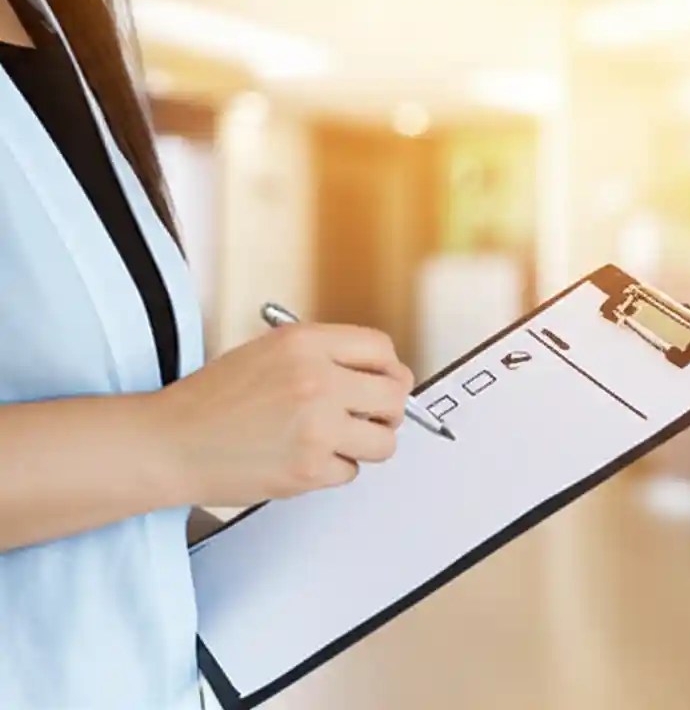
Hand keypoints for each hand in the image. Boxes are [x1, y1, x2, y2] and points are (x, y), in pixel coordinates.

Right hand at [151, 324, 414, 506]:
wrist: (168, 443)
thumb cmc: (211, 401)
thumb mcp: (268, 352)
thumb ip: (323, 356)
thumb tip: (378, 374)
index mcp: (305, 343)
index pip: (381, 348)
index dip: (388, 368)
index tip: (384, 381)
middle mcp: (316, 380)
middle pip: (395, 395)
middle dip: (388, 409)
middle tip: (371, 417)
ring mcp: (316, 427)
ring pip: (384, 441)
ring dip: (367, 444)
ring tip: (337, 440)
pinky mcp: (310, 469)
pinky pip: (351, 471)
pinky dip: (333, 469)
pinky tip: (303, 457)